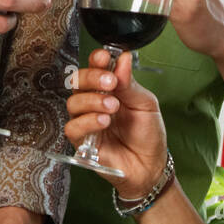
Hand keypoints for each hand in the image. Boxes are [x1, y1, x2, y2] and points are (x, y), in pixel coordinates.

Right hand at [64, 48, 168, 198]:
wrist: (150, 166)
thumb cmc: (148, 134)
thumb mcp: (145, 104)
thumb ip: (130, 84)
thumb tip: (122, 58)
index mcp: (109, 89)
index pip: (94, 68)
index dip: (96, 60)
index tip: (104, 57)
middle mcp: (93, 102)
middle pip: (78, 81)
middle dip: (92, 77)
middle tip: (110, 82)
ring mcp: (86, 121)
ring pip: (73, 102)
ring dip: (92, 100)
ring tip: (112, 106)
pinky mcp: (82, 142)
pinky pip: (73, 127)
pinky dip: (87, 121)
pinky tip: (104, 122)